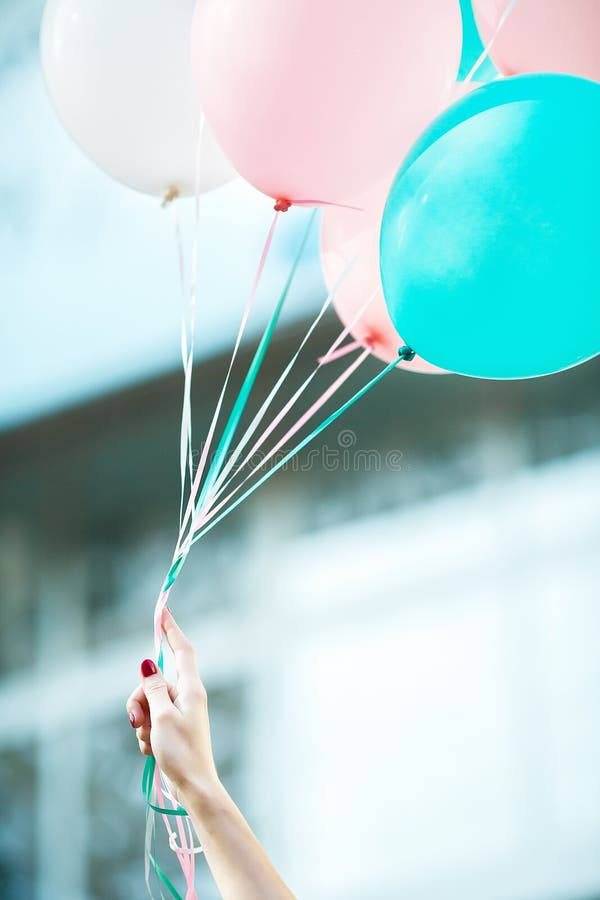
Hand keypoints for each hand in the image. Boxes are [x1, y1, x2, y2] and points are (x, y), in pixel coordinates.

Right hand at [126, 607, 218, 803]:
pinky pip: (151, 722)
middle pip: (155, 682)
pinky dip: (147, 734)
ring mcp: (180, 713)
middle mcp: (188, 696)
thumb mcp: (161, 717)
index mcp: (191, 688)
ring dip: (142, 722)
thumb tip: (148, 663)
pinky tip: (153, 750)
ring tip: (150, 741)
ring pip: (149, 703)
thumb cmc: (181, 751)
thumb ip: (153, 688)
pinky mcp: (174, 728)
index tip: (162, 611)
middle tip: (136, 721)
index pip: (182, 650)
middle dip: (139, 700)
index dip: (171, 630)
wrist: (193, 787)